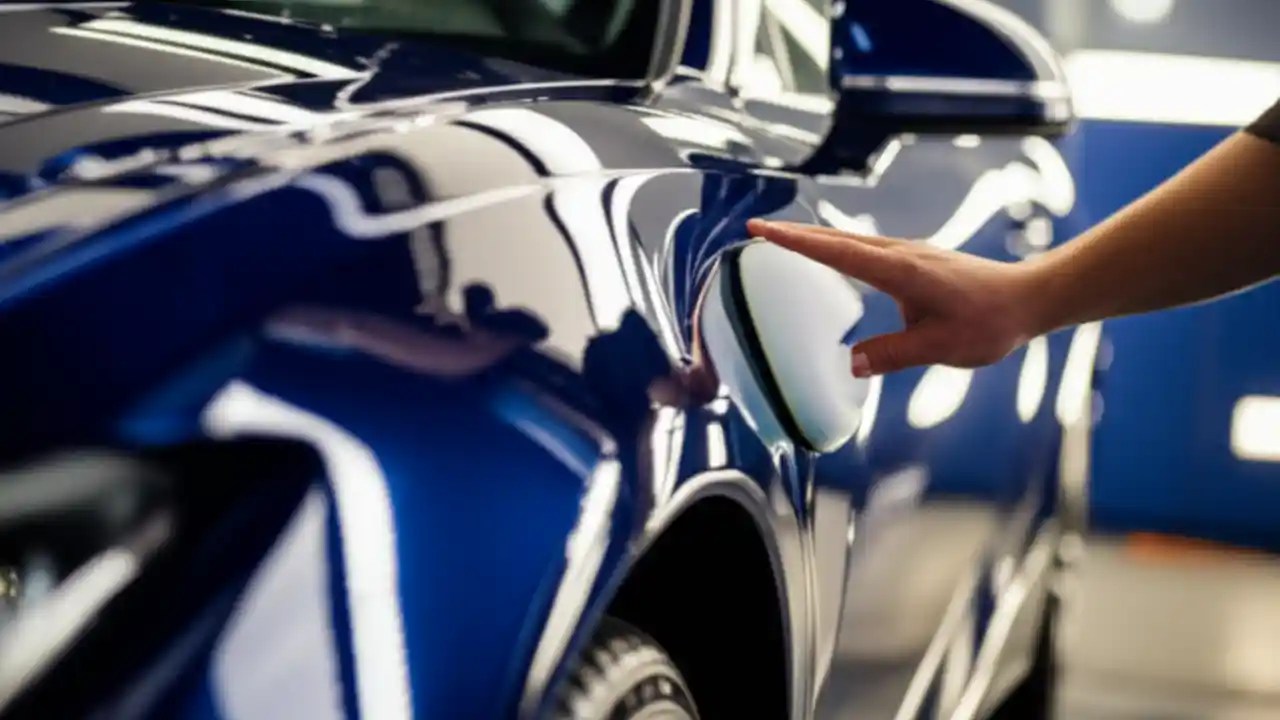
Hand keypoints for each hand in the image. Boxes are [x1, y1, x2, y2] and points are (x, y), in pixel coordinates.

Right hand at [746, 220, 1041, 376]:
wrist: (1027, 298)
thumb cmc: (988, 322)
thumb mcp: (940, 347)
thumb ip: (893, 354)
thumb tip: (849, 363)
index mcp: (900, 270)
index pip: (836, 252)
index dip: (795, 242)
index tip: (761, 231)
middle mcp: (900, 254)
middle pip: (836, 239)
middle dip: (794, 234)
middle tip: (755, 229)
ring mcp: (908, 253)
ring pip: (850, 241)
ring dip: (814, 238)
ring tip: (780, 240)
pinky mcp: (915, 260)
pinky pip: (865, 249)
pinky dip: (837, 248)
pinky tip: (831, 256)